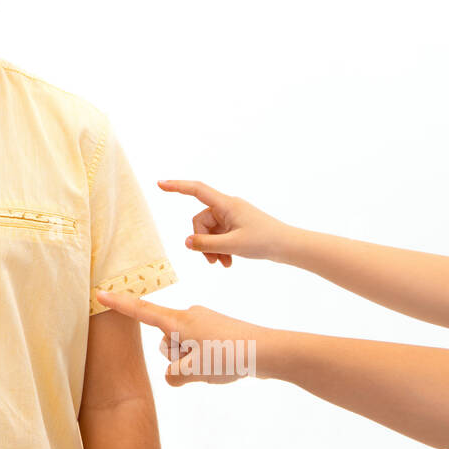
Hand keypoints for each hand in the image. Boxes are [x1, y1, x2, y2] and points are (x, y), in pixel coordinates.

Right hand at [95, 289, 267, 384]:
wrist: (268, 351)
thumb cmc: (228, 356)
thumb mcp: (194, 370)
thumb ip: (173, 375)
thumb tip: (172, 376)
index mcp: (179, 321)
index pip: (142, 311)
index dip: (119, 304)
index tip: (99, 293)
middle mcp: (189, 316)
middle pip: (166, 341)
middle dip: (176, 357)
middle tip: (202, 364)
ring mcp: (204, 322)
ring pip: (184, 347)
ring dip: (193, 361)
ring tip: (217, 365)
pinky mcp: (217, 331)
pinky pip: (200, 348)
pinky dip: (205, 360)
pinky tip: (224, 365)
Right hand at [157, 180, 293, 266]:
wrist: (288, 246)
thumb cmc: (264, 241)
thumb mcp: (232, 245)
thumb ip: (207, 244)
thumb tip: (186, 243)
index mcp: (226, 204)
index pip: (196, 190)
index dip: (177, 186)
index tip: (160, 184)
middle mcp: (227, 207)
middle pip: (201, 221)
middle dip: (203, 242)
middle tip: (212, 260)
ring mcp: (232, 217)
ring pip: (209, 232)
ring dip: (212, 249)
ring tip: (222, 264)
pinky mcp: (236, 226)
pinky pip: (219, 236)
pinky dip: (221, 249)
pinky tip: (228, 263)